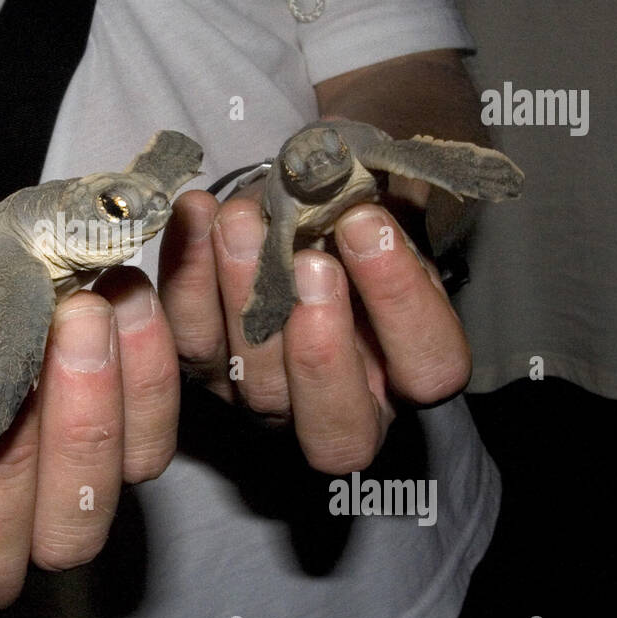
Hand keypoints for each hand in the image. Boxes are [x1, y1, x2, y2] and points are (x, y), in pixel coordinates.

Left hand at [156, 182, 470, 473]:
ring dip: (247, 299)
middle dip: (322, 350)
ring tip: (241, 223)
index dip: (401, 302)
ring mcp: (266, 397)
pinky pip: (189, 339)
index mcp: (406, 370)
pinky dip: (188, 274)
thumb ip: (392, 210)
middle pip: (337, 425)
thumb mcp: (386, 209)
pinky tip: (195, 214)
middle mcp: (339, 404)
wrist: (283, 210)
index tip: (365, 223)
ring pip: (257, 387)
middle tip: (309, 263)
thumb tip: (371, 192)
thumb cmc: (348, 217)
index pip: (428, 368)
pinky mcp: (203, 370)